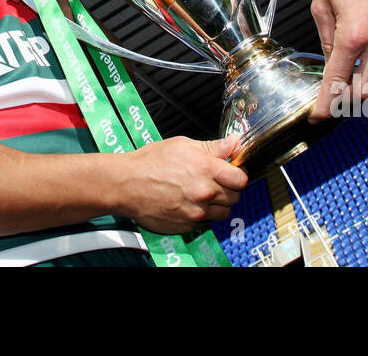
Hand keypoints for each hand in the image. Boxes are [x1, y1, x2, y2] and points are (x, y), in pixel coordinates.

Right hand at [119, 135, 247, 233]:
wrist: (126, 184)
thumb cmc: (149, 162)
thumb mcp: (182, 145)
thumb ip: (211, 147)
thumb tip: (232, 143)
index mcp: (206, 168)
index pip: (241, 178)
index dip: (239, 174)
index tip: (233, 172)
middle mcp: (204, 192)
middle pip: (236, 196)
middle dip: (230, 189)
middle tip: (217, 182)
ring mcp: (197, 211)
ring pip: (224, 212)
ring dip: (219, 204)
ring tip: (204, 194)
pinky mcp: (188, 225)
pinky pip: (207, 222)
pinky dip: (203, 214)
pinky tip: (190, 203)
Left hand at [308, 0, 367, 120]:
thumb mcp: (322, 4)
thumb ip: (325, 35)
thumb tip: (329, 57)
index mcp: (352, 36)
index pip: (337, 81)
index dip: (327, 104)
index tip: (318, 117)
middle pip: (364, 91)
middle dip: (347, 103)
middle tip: (332, 104)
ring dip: (364, 91)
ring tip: (347, 91)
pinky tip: (364, 71)